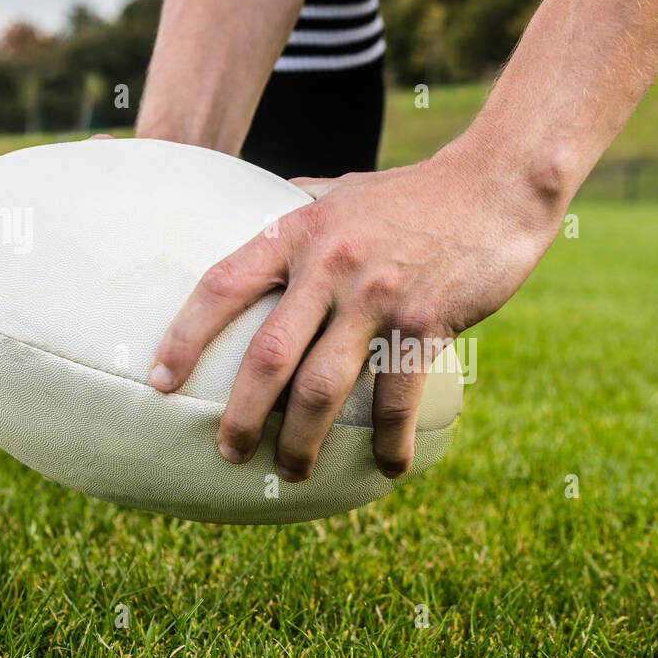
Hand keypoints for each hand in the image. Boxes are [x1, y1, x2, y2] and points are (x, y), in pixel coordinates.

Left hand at [149, 142, 564, 480]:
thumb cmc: (417, 192)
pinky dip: (387, 441)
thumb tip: (271, 204)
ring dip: (302, 442)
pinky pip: (394, 397)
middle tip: (229, 453)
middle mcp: (328, 263)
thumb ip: (305, 204)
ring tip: (292, 471)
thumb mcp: (347, 188)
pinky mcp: (423, 320)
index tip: (161, 381)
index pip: (222, 284)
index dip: (185, 336)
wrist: (496, 186)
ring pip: (322, 387)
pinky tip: (386, 465)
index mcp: (298, 229)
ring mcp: (376, 294)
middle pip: (267, 356)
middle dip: (241, 415)